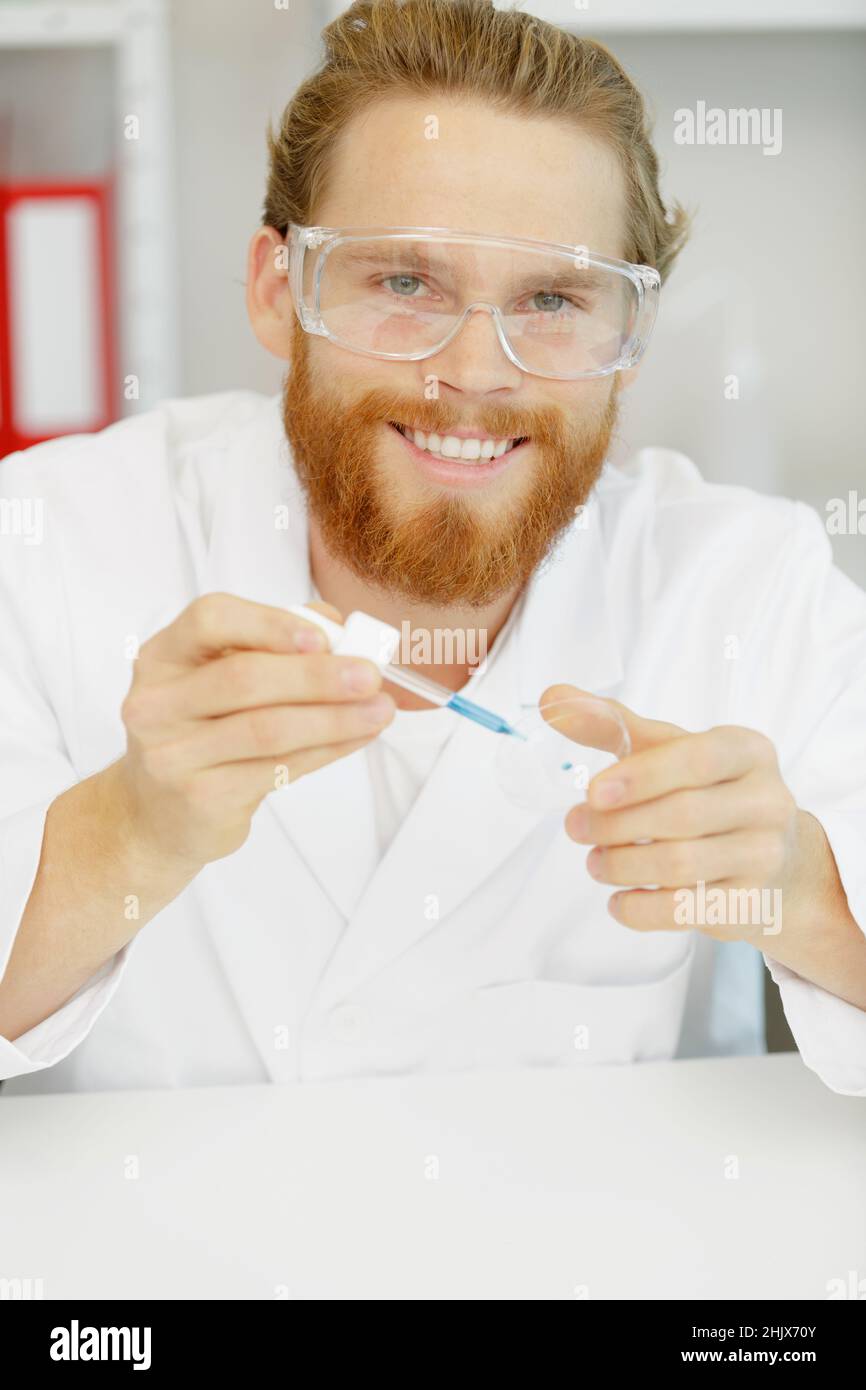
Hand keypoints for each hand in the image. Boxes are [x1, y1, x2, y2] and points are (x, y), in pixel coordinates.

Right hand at [118, 593, 394, 867]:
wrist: (156, 814)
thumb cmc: (201, 732)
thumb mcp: (218, 679)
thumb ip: (271, 645)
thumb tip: (340, 629)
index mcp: (162, 657)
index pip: (209, 620)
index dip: (270, 623)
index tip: (323, 637)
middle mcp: (156, 703)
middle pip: (244, 678)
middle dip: (317, 676)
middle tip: (370, 676)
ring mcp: (172, 754)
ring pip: (267, 729)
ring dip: (334, 718)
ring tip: (379, 710)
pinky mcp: (200, 797)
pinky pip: (277, 768)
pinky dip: (326, 750)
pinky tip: (356, 738)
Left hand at [540, 683, 800, 942]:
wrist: (775, 860)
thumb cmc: (707, 792)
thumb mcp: (668, 751)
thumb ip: (612, 724)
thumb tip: (552, 699)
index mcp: (747, 750)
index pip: (697, 758)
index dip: (642, 776)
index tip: (592, 792)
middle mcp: (767, 800)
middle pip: (682, 815)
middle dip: (616, 825)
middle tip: (576, 827)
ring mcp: (764, 855)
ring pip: (681, 865)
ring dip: (622, 866)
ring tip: (595, 862)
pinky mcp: (751, 904)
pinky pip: (686, 911)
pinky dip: (640, 909)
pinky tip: (619, 900)